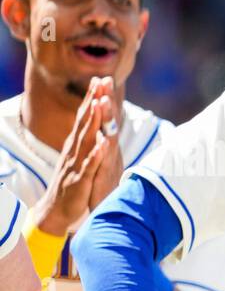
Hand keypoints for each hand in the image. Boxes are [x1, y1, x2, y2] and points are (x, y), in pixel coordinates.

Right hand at [31, 77, 119, 234]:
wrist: (57, 210)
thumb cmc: (73, 183)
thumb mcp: (81, 159)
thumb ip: (87, 142)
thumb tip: (94, 125)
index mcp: (77, 145)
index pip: (85, 118)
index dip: (92, 99)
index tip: (100, 79)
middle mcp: (74, 150)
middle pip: (85, 122)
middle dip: (92, 101)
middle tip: (100, 81)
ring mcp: (76, 164)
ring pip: (86, 140)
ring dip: (93, 122)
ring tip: (100, 103)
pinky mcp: (80, 180)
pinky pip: (89, 166)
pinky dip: (95, 155)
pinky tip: (101, 144)